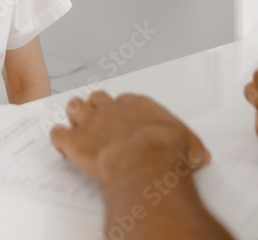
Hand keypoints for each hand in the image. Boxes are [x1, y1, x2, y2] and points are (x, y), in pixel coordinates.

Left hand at [49, 91, 209, 185]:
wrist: (146, 158)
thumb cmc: (165, 148)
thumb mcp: (190, 145)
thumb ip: (191, 146)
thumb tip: (200, 154)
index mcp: (137, 105)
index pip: (125, 101)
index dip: (122, 111)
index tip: (124, 119)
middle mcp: (111, 109)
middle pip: (97, 99)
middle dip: (95, 107)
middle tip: (96, 117)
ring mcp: (91, 123)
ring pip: (74, 108)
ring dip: (74, 115)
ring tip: (75, 122)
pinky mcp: (75, 142)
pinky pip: (58, 134)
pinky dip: (57, 138)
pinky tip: (60, 142)